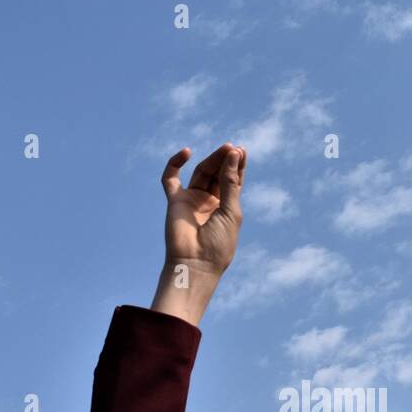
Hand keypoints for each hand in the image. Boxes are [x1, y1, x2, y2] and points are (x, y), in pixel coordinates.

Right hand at [151, 143, 246, 324]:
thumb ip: (230, 182)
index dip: (237, 164)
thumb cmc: (218, 243)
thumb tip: (234, 153)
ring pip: (201, 172)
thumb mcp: (231, 210)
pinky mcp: (174, 201)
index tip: (241, 151)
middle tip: (232, 148)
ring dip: (211, 160)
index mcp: (226, 207)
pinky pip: (170, 178)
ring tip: (224, 149)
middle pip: (217, 173)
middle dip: (225, 160)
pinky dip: (175, 163)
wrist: (196, 264)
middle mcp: (209, 202)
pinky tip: (186, 152)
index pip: (232, 180)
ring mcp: (191, 200)